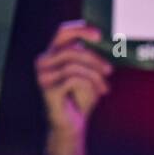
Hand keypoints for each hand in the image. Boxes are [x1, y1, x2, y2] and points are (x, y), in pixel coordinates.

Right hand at [36, 21, 111, 154]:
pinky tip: (98, 94)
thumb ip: (90, 57)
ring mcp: (43, 75)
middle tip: (109, 71)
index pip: (63, 32)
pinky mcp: (48, 89)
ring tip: (105, 87)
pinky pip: (74, 78)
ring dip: (95, 75)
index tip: (100, 35)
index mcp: (52, 54)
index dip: (81, 29)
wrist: (72, 125)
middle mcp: (43, 62)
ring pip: (74, 64)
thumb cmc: (80, 98)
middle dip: (95, 59)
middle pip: (72, 49)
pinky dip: (90, 85)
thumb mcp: (88, 74)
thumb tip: (104, 40)